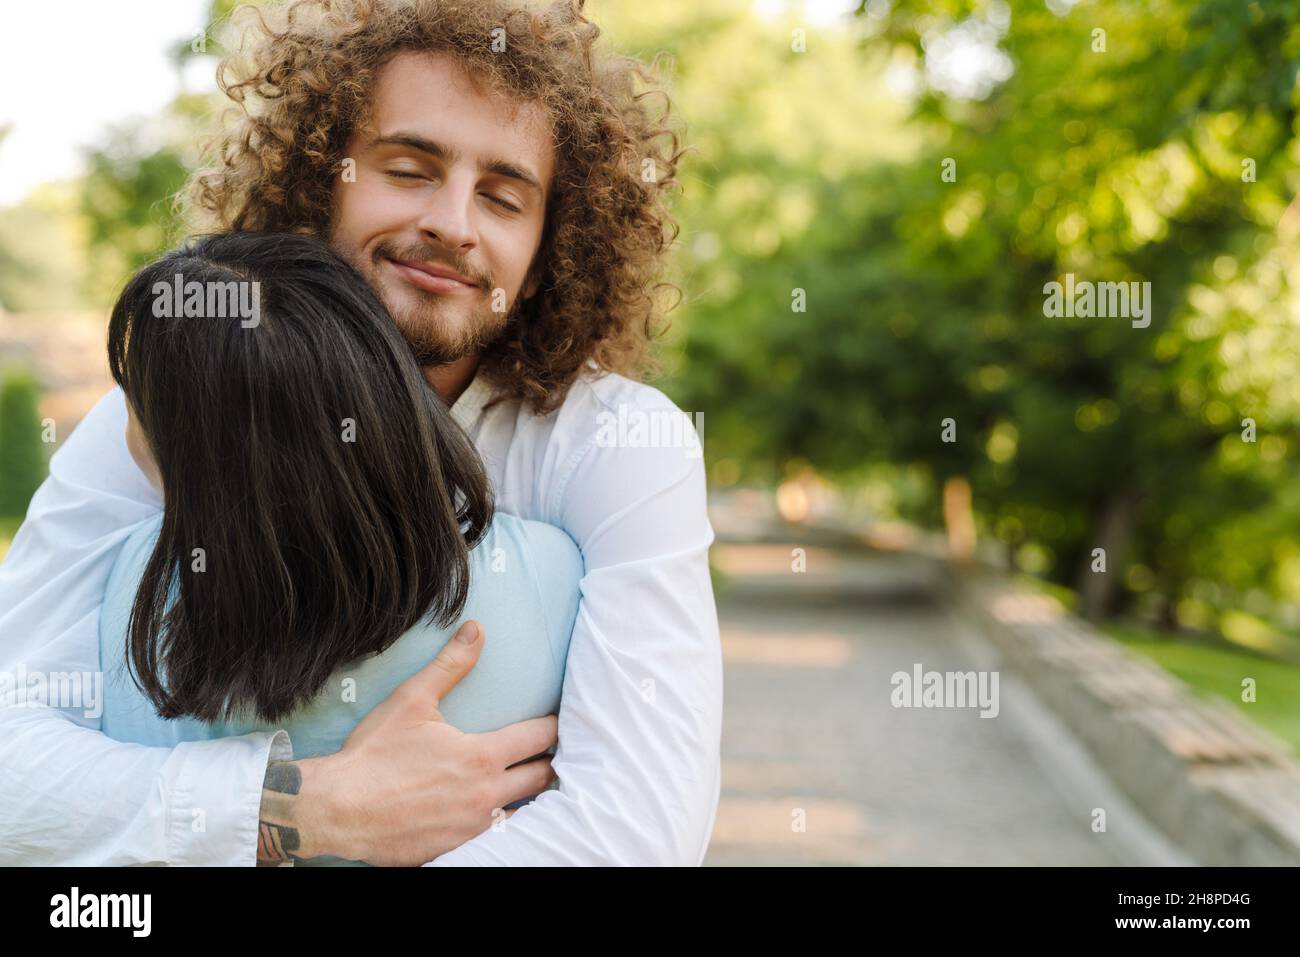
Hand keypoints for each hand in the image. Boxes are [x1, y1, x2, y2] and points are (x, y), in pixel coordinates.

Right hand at [260, 620, 557, 866]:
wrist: (337, 809)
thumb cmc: (373, 754)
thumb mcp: (411, 700)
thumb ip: (450, 665)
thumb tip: (476, 630)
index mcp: (481, 757)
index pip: (540, 738)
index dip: (554, 725)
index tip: (557, 719)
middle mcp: (486, 796)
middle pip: (542, 778)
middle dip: (549, 761)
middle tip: (551, 750)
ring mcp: (473, 828)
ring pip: (524, 811)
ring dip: (529, 794)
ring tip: (528, 780)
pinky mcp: (456, 850)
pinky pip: (495, 836)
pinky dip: (502, 821)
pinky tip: (493, 810)